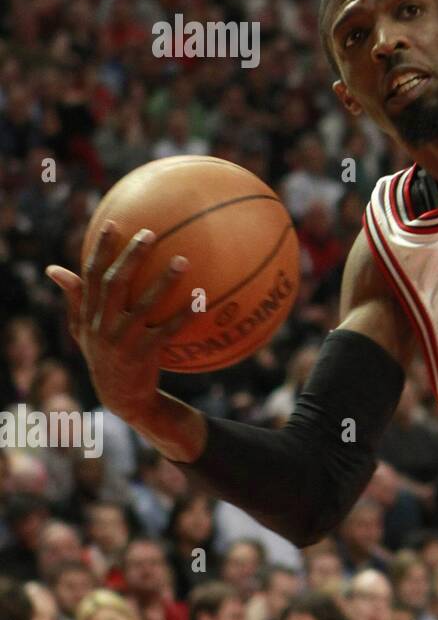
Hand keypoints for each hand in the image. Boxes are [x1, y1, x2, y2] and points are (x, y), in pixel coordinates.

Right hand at [45, 221, 190, 427]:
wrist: (119, 396)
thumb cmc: (103, 354)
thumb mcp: (82, 329)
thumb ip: (74, 298)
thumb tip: (53, 269)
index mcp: (89, 314)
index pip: (92, 275)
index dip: (101, 249)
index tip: (112, 223)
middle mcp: (102, 324)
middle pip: (115, 283)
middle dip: (132, 256)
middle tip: (151, 233)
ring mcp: (122, 341)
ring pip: (144, 306)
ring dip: (164, 282)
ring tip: (184, 260)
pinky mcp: (143, 355)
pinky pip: (167, 331)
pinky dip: (184, 315)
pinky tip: (202, 298)